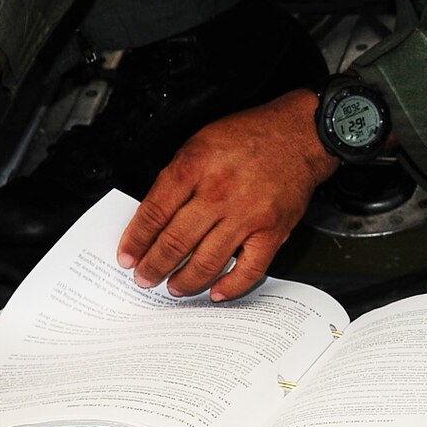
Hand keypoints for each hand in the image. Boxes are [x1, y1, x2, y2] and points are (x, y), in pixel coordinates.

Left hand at [117, 89, 336, 300]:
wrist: (299, 134)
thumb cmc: (250, 137)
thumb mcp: (200, 143)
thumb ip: (177, 178)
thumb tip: (154, 218)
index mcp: (196, 167)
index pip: (154, 213)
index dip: (136, 240)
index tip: (127, 256)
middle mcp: (219, 192)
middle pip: (175, 242)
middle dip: (154, 266)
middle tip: (144, 278)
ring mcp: (247, 215)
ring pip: (206, 262)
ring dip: (184, 281)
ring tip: (173, 287)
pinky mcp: (272, 230)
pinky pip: (249, 269)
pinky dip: (230, 286)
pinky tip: (216, 292)